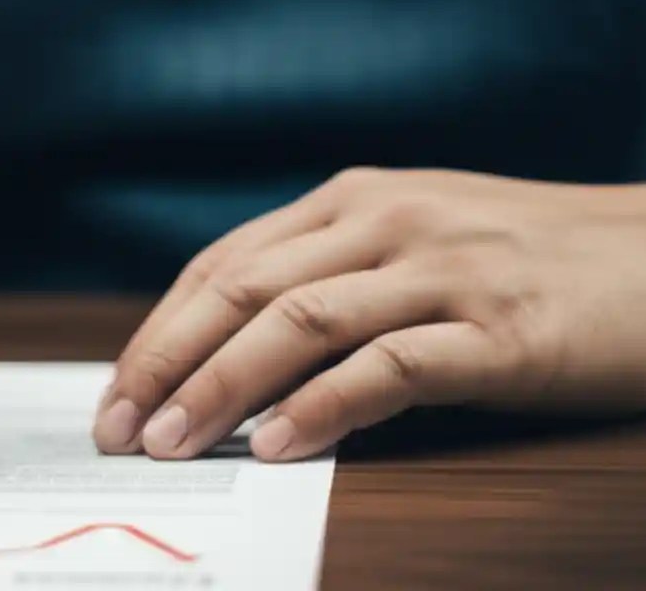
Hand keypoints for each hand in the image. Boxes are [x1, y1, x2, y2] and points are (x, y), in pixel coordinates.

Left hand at [93, 168, 645, 460]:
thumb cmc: (527, 261)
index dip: (159, 333)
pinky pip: (390, 366)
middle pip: (241, 291)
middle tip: (120, 430)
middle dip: (165, 364)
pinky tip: (280, 446)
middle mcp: (384, 220)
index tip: (118, 394)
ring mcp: (443, 269)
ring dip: (221, 387)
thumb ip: (328, 275)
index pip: (222, 267)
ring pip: (299, 323)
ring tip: (173, 444)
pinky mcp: (500, 329)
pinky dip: (325, 406)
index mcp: (350, 199)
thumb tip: (227, 353)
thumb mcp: (412, 242)